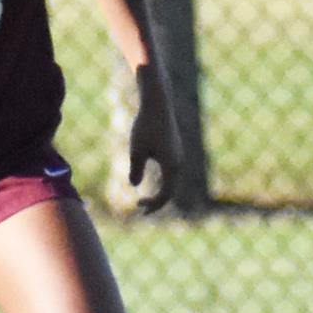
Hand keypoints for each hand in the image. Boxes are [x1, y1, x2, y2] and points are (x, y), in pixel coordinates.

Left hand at [128, 67, 180, 213]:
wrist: (157, 103)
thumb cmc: (145, 126)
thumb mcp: (137, 150)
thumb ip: (136, 169)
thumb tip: (134, 185)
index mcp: (171, 166)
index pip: (165, 194)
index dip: (153, 204)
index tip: (138, 206)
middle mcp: (178, 163)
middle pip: (171, 191)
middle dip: (157, 202)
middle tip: (141, 209)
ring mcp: (178, 156)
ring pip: (172, 181)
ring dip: (161, 192)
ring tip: (146, 199)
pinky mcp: (175, 149)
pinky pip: (171, 172)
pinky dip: (164, 181)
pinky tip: (153, 180)